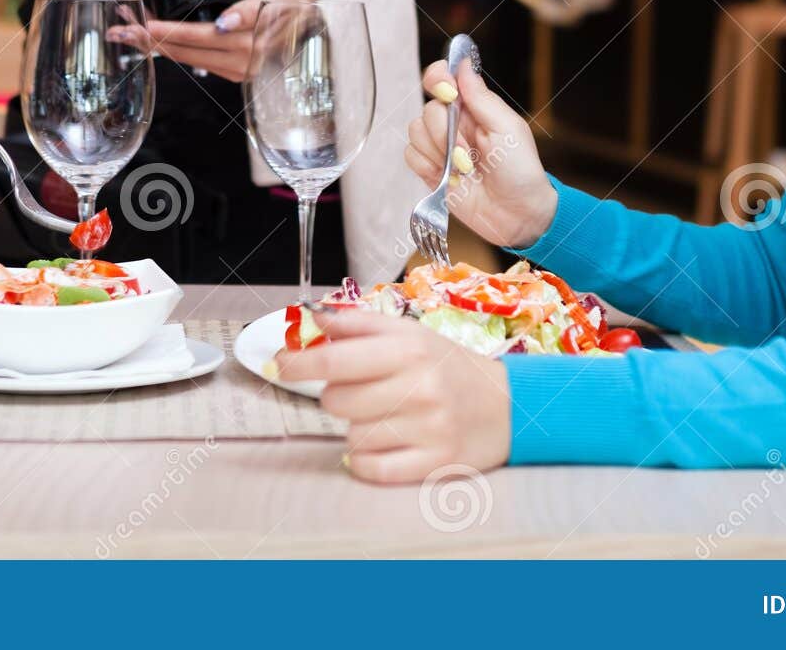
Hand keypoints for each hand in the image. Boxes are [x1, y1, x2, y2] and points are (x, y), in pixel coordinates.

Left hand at [110, 0, 313, 82]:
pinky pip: (197, 61)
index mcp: (255, 39)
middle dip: (151, 39)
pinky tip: (151, 41)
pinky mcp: (235, 73)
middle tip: (121, 28)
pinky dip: (171, 51)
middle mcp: (246, 60)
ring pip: (189, 59)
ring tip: (127, 33)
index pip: (202, 36)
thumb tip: (225, 24)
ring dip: (155, 47)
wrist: (307, 14)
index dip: (170, 31)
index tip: (145, 25)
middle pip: (188, 50)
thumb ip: (251, 9)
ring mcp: (240, 69)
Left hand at [275, 309, 511, 482]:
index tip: (277, 364)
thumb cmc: (448, 367)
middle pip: (337, 401)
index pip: (335, 359)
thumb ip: (359, 324)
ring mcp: (429, 428)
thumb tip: (311, 317)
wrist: (508, 407)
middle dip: (339, 396)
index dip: (297, 363)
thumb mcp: (409, 334)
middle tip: (364, 391)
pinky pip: (371, 468)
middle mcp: (420, 387)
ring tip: (387, 416)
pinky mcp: (434, 464)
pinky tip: (384, 443)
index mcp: (410, 349)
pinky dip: (366, 459)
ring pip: (352, 436)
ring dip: (358, 427)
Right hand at [407, 58, 557, 247]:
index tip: (447, 92)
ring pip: (415, 132)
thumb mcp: (508, 128)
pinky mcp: (431, 170)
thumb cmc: (521, 171)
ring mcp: (441, 147)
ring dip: (438, 152)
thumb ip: (481, 97)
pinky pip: (411, 156)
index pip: (443, 79)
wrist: (517, 215)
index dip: (437, 79)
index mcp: (474, 108)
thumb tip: (463, 64)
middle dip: (446, 133)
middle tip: (469, 151)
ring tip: (464, 169)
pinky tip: (450, 178)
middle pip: (428, 110)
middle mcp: (454, 124)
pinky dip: (427, 167)